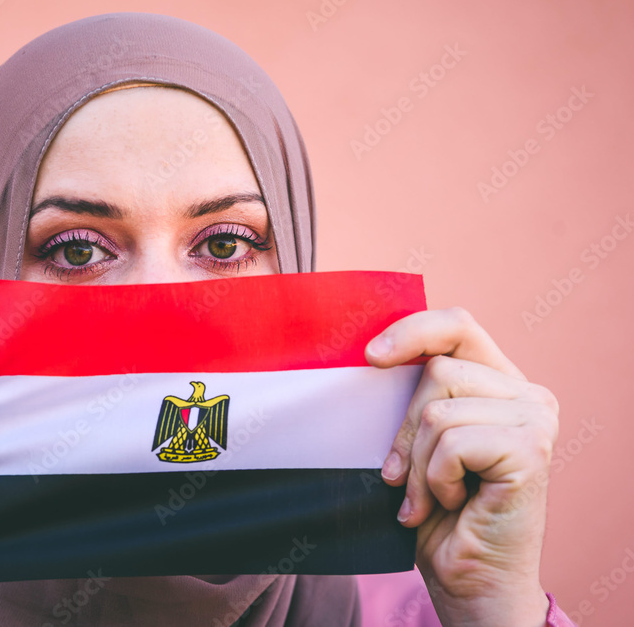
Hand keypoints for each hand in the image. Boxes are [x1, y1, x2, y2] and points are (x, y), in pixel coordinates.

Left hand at [366, 307, 558, 625]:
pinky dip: (436, 479)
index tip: (369, 356)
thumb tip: (369, 352)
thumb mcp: (419, 440)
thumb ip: (416, 396)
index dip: (412, 331)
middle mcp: (527, 393)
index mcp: (500, 383)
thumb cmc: (439, 511)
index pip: (457, 326)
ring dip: (418, 463)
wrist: (470, 578)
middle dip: (405, 430)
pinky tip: (453, 502)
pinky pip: (451, 442)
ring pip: (437, 410)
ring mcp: (535, 418)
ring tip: (431, 496)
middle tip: (403, 477)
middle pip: (437, 371)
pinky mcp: (530, 449)